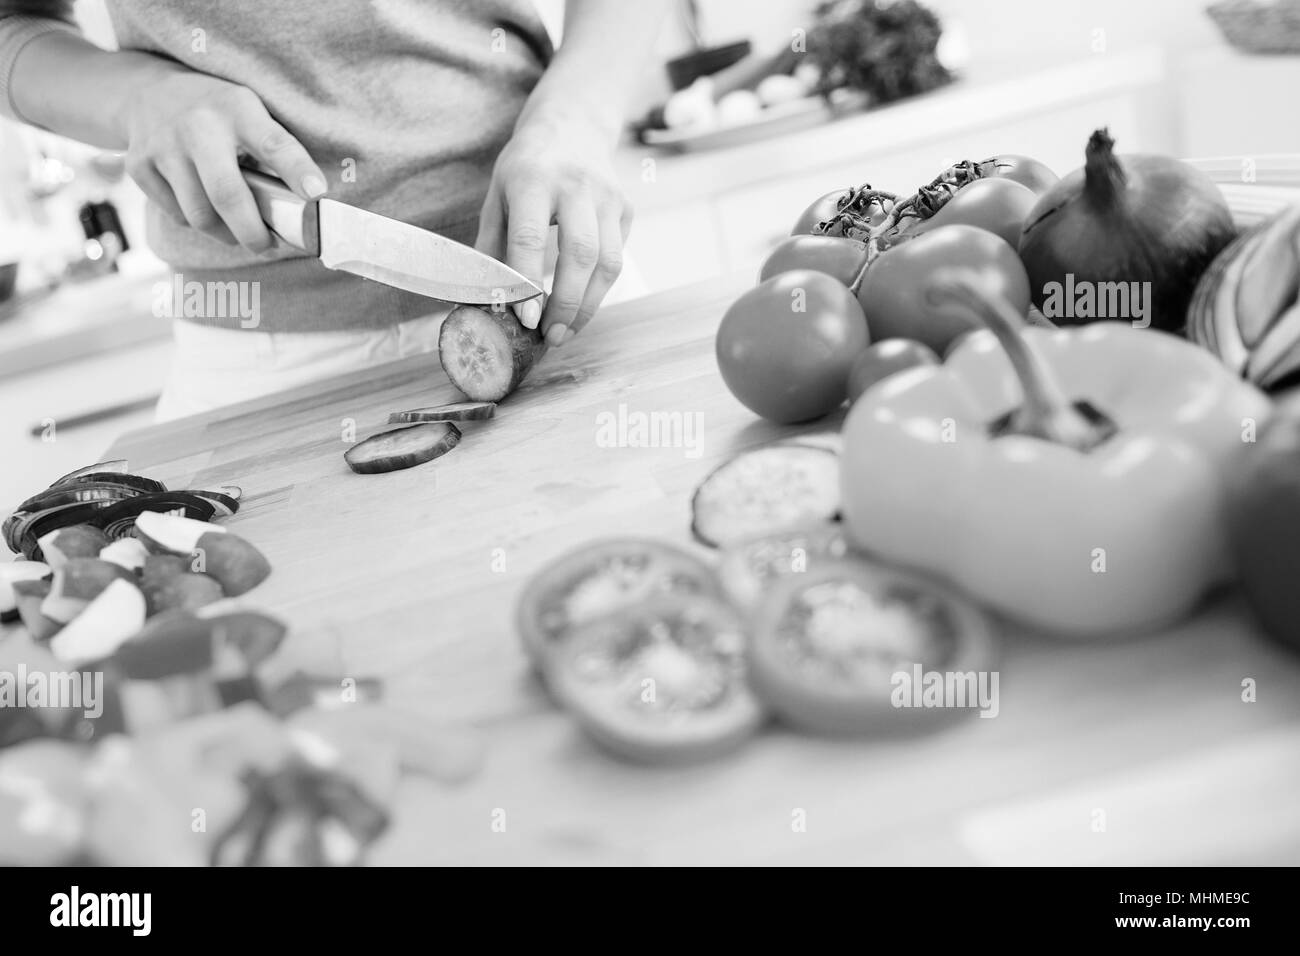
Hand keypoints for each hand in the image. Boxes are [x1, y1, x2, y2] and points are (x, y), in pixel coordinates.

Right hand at [117, 68, 325, 251]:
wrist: (147, 93)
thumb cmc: (218, 113)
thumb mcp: (250, 113)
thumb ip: (275, 151)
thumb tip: (306, 204)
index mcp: (237, 109)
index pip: (272, 143)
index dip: (296, 170)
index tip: (316, 194)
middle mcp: (197, 126)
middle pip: (227, 195)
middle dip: (253, 233)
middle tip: (269, 247)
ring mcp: (163, 147)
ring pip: (200, 216)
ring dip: (227, 234)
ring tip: (241, 232)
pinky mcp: (139, 166)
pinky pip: (178, 215)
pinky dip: (198, 223)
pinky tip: (208, 211)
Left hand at [475, 110, 631, 345]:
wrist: (573, 123)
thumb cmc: (526, 168)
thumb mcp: (497, 196)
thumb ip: (492, 247)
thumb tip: (485, 302)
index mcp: (532, 180)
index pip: (531, 238)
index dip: (528, 283)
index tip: (525, 320)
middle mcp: (576, 185)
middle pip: (580, 253)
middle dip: (566, 303)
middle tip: (551, 337)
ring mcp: (607, 197)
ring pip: (608, 262)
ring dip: (588, 305)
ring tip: (567, 331)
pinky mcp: (626, 208)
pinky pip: (617, 257)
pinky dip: (599, 289)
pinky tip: (580, 304)